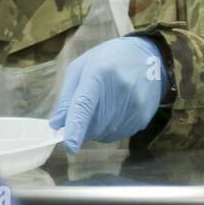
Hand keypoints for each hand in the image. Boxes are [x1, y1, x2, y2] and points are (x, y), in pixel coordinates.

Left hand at [48, 36, 167, 152]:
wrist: (147, 57)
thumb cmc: (106, 60)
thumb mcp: (81, 68)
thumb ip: (67, 97)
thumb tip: (56, 124)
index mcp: (99, 73)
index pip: (85, 105)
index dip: (76, 127)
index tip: (70, 147)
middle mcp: (120, 90)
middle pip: (93, 125)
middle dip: (82, 127)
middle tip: (84, 112)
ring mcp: (134, 105)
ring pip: (105, 133)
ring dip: (96, 129)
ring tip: (103, 106)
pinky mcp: (143, 117)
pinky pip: (119, 135)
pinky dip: (110, 129)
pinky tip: (115, 111)